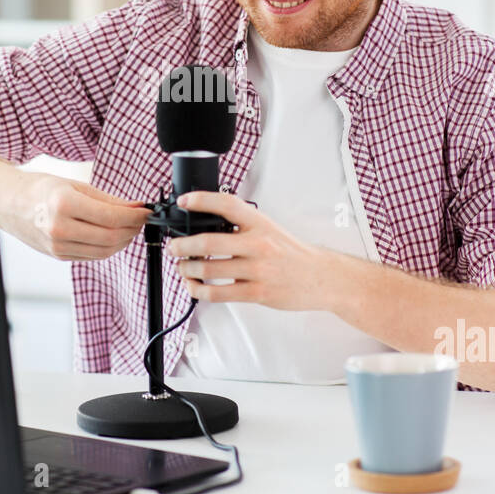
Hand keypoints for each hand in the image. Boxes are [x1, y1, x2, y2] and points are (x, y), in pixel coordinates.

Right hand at [6, 172, 149, 260]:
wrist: (8, 203)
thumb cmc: (40, 189)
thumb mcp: (75, 185)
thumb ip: (108, 200)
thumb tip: (136, 208)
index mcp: (63, 205)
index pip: (112, 218)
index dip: (135, 216)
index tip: (146, 211)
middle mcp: (59, 229)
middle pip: (111, 238)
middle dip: (132, 229)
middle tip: (140, 219)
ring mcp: (58, 246)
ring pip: (104, 251)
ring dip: (123, 240)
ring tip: (129, 226)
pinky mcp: (59, 256)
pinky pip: (92, 255)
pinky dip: (108, 247)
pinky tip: (113, 235)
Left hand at [165, 191, 340, 310]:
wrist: (320, 277)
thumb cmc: (291, 253)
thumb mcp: (269, 228)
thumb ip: (242, 225)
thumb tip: (207, 222)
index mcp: (260, 223)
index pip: (226, 204)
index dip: (201, 200)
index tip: (184, 202)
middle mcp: (258, 244)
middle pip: (208, 241)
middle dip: (182, 245)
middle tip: (175, 247)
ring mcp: (257, 270)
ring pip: (208, 269)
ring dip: (187, 269)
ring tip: (182, 267)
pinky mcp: (256, 293)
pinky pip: (217, 293)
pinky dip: (198, 290)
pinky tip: (194, 286)